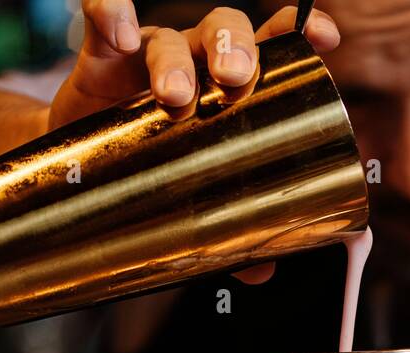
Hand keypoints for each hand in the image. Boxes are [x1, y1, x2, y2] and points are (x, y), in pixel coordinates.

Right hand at [50, 3, 341, 285]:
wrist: (86, 169)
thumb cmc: (156, 171)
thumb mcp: (196, 197)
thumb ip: (231, 228)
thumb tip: (261, 269)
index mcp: (235, 85)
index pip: (274, 45)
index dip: (300, 32)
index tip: (324, 40)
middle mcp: (199, 59)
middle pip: (225, 31)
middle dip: (234, 49)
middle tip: (235, 80)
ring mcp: (151, 54)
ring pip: (170, 37)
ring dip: (174, 61)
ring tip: (173, 96)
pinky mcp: (101, 55)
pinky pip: (102, 16)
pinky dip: (111, 14)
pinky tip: (121, 33)